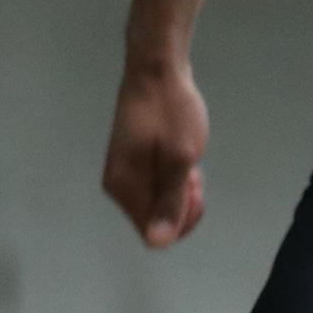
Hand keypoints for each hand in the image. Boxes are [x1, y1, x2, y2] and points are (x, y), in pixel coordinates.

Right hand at [101, 60, 207, 247]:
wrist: (157, 68)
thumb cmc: (171, 111)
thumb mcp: (181, 158)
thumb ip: (170, 201)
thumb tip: (157, 243)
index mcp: (124, 188)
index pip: (152, 232)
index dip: (179, 219)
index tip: (193, 189)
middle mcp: (118, 185)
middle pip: (154, 219)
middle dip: (182, 204)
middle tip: (194, 172)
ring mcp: (125, 171)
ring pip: (158, 200)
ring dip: (180, 188)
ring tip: (190, 159)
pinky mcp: (133, 158)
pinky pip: (157, 183)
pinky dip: (174, 175)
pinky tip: (183, 155)